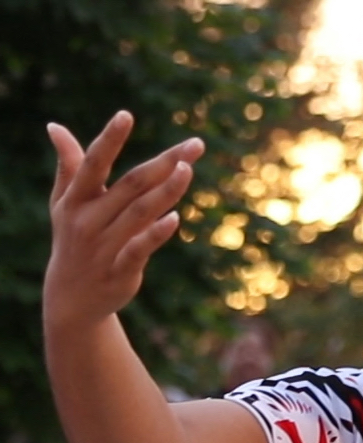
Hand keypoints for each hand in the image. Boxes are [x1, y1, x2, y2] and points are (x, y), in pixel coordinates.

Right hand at [43, 112, 204, 327]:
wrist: (71, 296)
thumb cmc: (72, 239)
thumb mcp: (63, 203)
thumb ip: (68, 165)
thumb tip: (54, 126)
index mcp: (76, 199)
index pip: (93, 163)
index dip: (109, 139)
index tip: (125, 115)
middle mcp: (90, 219)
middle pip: (132, 185)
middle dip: (165, 162)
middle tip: (195, 144)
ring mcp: (105, 246)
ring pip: (141, 213)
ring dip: (167, 191)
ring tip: (189, 169)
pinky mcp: (121, 270)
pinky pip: (140, 249)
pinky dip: (157, 234)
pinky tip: (175, 217)